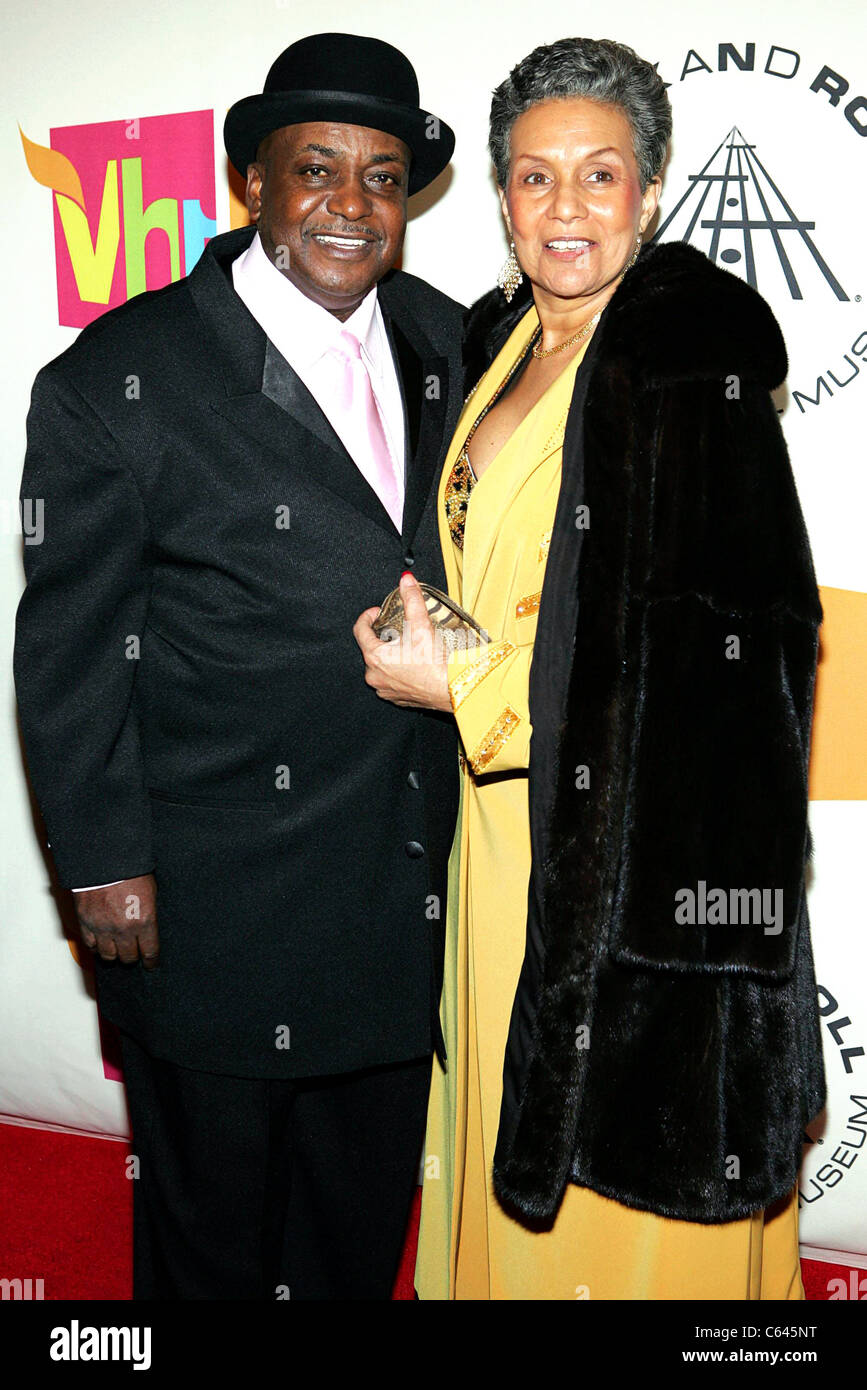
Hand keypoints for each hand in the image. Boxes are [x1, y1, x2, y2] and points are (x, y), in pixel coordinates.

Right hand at [74, 874, 158, 968]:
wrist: (104, 860)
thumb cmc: (129, 870)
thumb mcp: (150, 890)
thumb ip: (148, 911)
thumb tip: (148, 925)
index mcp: (144, 920)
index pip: (150, 951)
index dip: (151, 961)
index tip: (151, 964)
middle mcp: (124, 929)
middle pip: (128, 957)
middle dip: (133, 957)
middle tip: (134, 954)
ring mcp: (103, 928)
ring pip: (108, 956)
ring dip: (114, 955)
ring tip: (117, 951)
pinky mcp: (86, 923)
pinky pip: (90, 945)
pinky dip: (95, 948)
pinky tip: (100, 946)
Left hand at [353, 572, 451, 711]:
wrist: (451, 689)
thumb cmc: (435, 664)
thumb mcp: (421, 625)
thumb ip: (412, 599)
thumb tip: (406, 580)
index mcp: (375, 657)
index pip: (359, 630)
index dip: (368, 616)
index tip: (377, 612)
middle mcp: (374, 675)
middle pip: (371, 648)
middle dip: (383, 636)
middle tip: (399, 630)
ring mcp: (384, 689)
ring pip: (381, 665)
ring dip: (391, 655)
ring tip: (408, 647)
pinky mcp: (396, 698)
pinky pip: (391, 680)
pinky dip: (399, 671)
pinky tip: (414, 665)